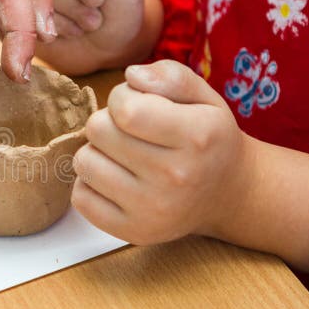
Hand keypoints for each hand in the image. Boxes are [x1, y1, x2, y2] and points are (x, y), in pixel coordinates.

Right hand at [25, 0, 157, 73]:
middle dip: (74, 4)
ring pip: (29, 0)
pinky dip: (48, 33)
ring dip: (63, 21)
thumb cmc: (118, 8)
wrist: (105, 44)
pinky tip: (64, 32)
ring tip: (84, 24)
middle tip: (94, 16)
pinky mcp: (12, 7)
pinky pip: (20, 21)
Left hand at [72, 60, 249, 243]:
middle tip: (130, 133)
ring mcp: (154, 210)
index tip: (136, 105)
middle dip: (107, 123)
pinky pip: (80, 198)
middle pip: (98, 131)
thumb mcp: (203, 97)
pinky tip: (117, 179)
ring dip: (97, 153)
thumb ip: (169, 76)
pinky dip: (91, 184)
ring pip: (84, 163)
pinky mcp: (133, 232)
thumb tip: (131, 76)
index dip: (120, 98)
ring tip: (123, 156)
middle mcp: (177, 176)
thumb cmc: (208, 138)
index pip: (124, 108)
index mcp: (198, 136)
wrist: (228, 194)